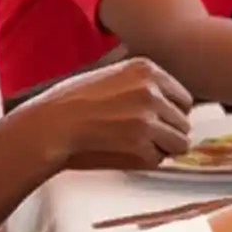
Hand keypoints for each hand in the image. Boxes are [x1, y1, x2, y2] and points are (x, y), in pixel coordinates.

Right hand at [21, 58, 192, 169]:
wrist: (46, 126)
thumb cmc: (70, 103)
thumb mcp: (112, 75)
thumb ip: (143, 84)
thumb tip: (171, 103)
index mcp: (148, 70)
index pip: (185, 99)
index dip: (172, 114)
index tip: (157, 122)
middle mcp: (153, 91)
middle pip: (184, 122)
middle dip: (167, 133)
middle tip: (142, 138)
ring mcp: (148, 117)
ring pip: (179, 142)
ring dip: (161, 148)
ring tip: (135, 147)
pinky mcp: (140, 143)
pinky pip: (158, 159)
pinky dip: (144, 162)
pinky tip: (123, 153)